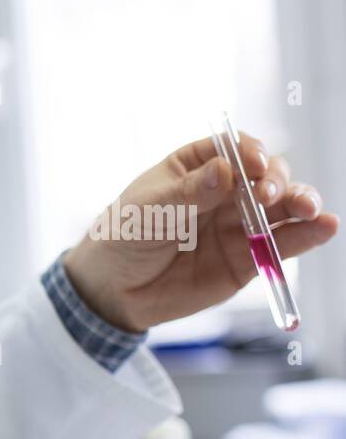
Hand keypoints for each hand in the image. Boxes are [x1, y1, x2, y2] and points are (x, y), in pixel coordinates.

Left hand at [62, 133, 338, 332]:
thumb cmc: (123, 237)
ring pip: (282, 207)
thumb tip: (224, 171)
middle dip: (275, 180)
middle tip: (266, 196)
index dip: (249, 153)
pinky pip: (281, 244)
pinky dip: (306, 235)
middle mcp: (225, 191)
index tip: (253, 165)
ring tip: (310, 210)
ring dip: (301, 203)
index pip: (235, 149)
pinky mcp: (246, 258)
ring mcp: (238, 224)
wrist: (113, 290)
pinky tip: (325, 227)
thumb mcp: (147, 211)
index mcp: (196, 166)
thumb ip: (187, 194)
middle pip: (266, 175)